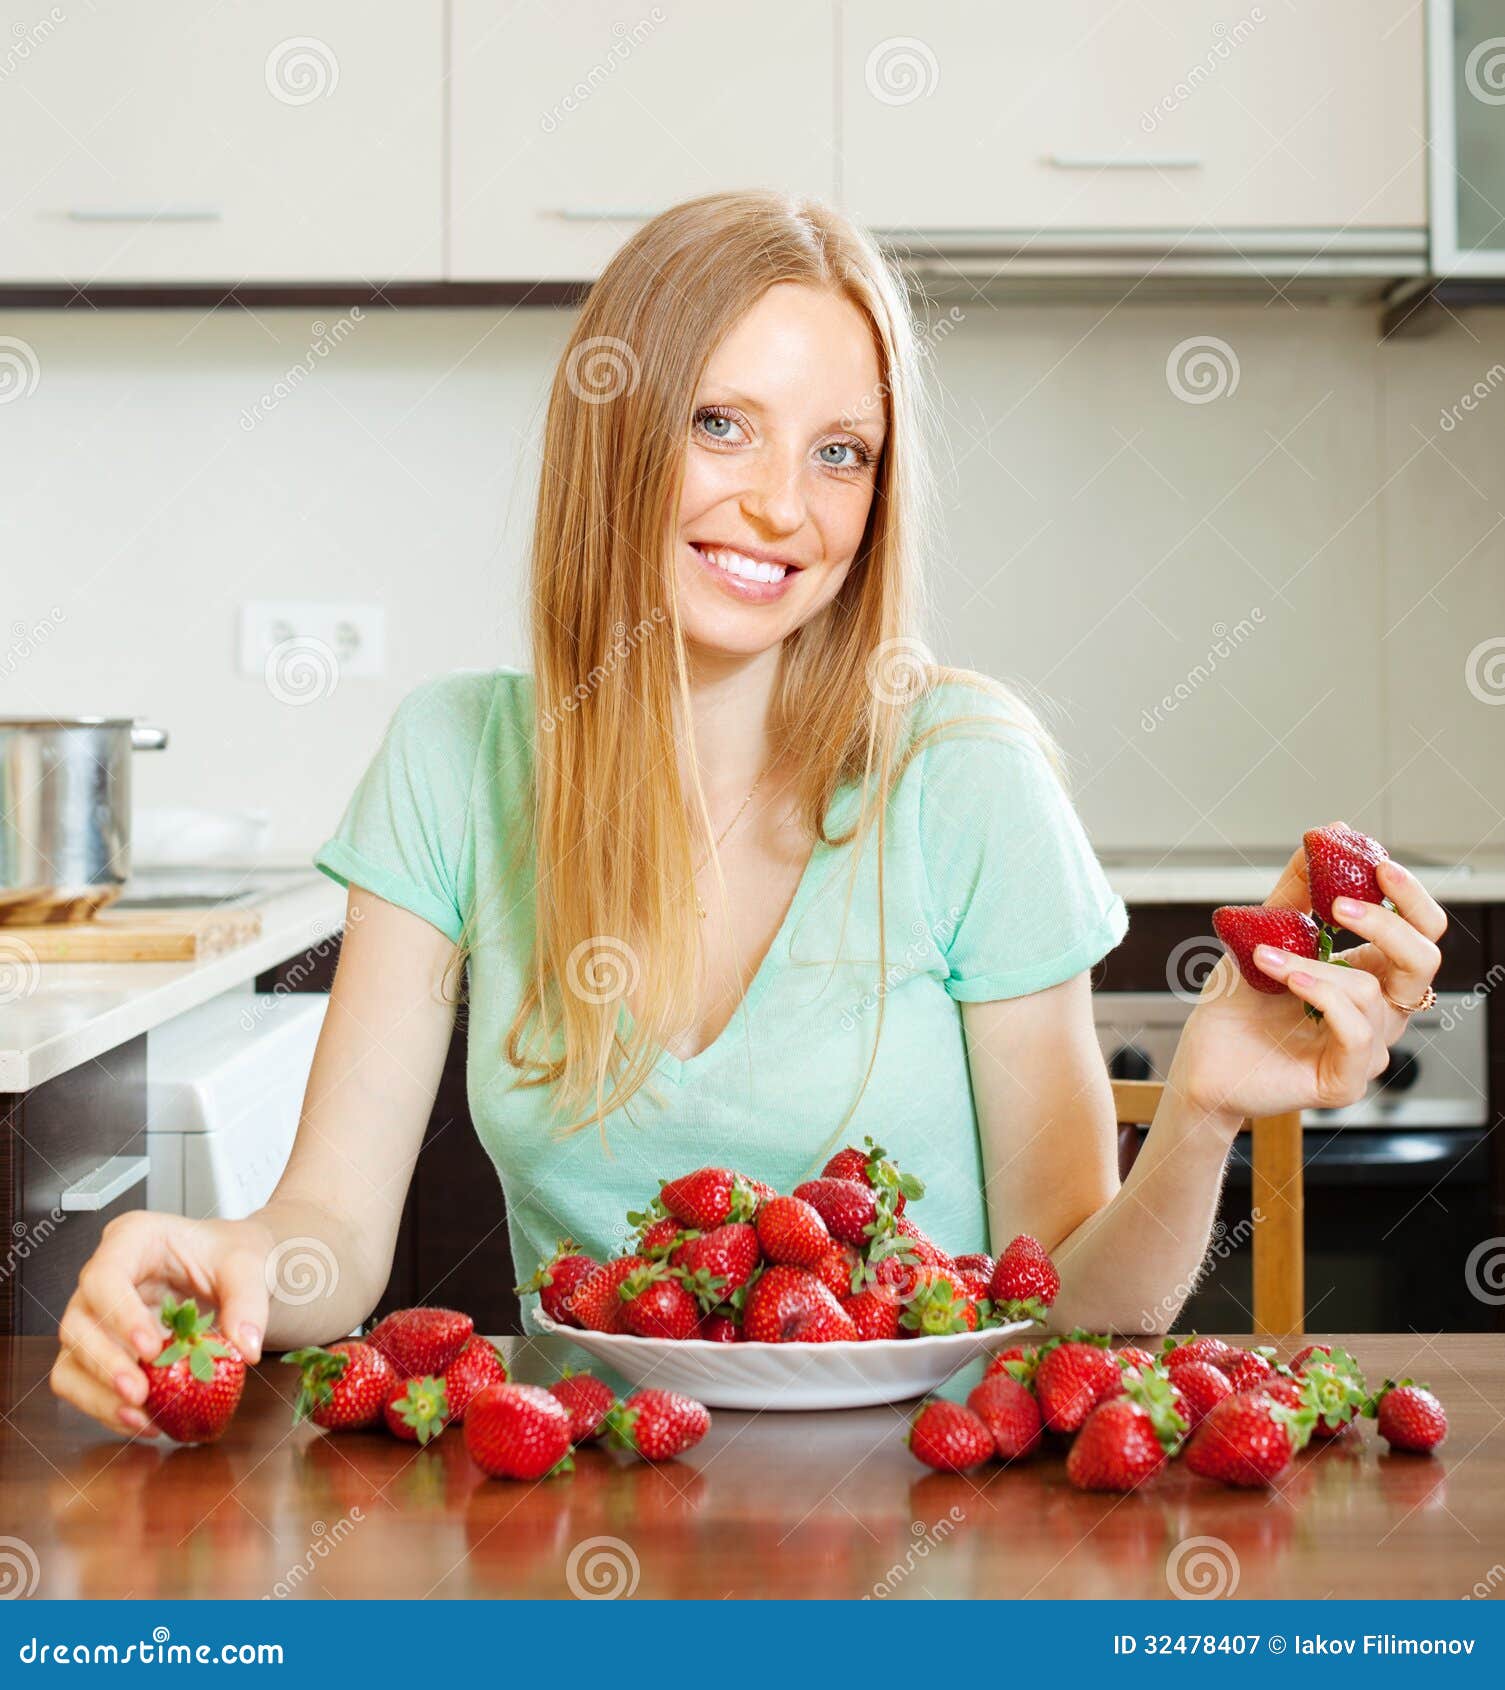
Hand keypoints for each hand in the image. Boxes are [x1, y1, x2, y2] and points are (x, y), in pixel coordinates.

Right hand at [50, 1211, 272, 1437]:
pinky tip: (142, 1421)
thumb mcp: (248, 1263)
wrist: (229, 1269)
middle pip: (79, 1323)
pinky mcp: (99, 1348)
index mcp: (132, 1239)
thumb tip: (246, 1349)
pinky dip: (105, 1407)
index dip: (120, 1316)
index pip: (105, 1276)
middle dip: (106, 1364)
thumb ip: (248, 1300)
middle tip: (142, 1393)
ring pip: (71, 1359)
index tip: (151, 1348)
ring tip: (141, 1416)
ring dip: (99, 1395)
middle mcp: (102, 1275)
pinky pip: (83, 1383)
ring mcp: (95, 1314)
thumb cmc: (228, 1254)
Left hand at [1168, 840, 1445, 1128]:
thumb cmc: (1237, 1003)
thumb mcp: (1264, 934)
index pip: (1420, 931)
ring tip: (1268, 954)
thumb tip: (1328, 831)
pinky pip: (1357, 1035)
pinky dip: (1322, 997)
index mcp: (1371, 973)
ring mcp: (1366, 1047)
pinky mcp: (1346, 1080)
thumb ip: (1297, 890)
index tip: (1378, 864)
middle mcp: (1379, 1010)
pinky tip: (1288, 978)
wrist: (1201, 1059)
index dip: (1410, 897)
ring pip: (1373, 993)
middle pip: (1425, 960)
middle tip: (1340, 904)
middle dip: (1388, 923)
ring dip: (1316, 965)